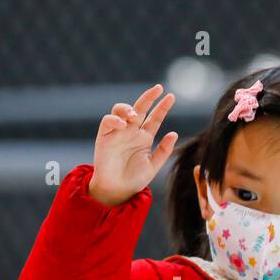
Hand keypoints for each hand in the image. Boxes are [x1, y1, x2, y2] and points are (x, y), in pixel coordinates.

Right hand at [88, 84, 177, 205]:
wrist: (117, 191)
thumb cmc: (134, 179)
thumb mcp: (153, 166)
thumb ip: (163, 151)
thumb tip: (174, 133)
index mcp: (144, 137)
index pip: (154, 118)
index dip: (162, 107)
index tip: (171, 97)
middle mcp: (131, 132)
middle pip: (140, 109)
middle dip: (149, 97)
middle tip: (158, 89)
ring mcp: (118, 133)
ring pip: (121, 111)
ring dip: (129, 108)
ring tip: (136, 116)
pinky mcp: (104, 137)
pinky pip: (107, 121)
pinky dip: (114, 119)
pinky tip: (123, 125)